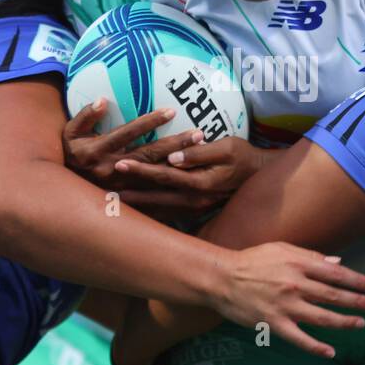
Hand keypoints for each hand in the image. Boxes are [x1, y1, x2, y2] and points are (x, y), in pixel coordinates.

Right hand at [62, 98, 203, 189]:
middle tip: (199, 132)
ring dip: (178, 160)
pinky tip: (191, 173)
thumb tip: (102, 101)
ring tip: (200, 149)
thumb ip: (85, 116)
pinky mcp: (128, 196)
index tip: (171, 111)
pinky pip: (154, 190)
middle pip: (149, 154)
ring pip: (155, 171)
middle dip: (175, 143)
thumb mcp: (68, 133)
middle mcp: (111, 168)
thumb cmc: (68, 155)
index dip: (149, 122)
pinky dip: (173, 182)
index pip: (128, 133)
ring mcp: (121, 184)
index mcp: (97, 150)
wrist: (60, 192)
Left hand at [114, 137, 273, 212]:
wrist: (261, 177)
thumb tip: (173, 157)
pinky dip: (148, 214)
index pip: (163, 175)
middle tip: (102, 190)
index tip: (119, 164)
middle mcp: (194, 200)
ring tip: (110, 205)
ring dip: (135, 207)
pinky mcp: (194, 211)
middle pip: (155, 197)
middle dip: (129, 192)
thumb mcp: (227, 148)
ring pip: (158, 210)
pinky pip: (166, 216)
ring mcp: (194, 209)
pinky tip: (132, 214)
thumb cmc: (244, 157)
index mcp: (200, 182)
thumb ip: (199, 153)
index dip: (140, 169)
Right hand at [207, 243, 364, 357]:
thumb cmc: (252, 261)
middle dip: (357, 301)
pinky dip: (316, 347)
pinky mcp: (274, 323)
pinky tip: (330, 351)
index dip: (356, 280)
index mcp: (298, 264)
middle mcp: (295, 285)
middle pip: (334, 295)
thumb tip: (337, 263)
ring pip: (322, 317)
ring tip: (360, 323)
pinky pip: (299, 339)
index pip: (335, 273)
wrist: (223, 279)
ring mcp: (285, 306)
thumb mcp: (282, 249)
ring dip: (344, 322)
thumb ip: (310, 256)